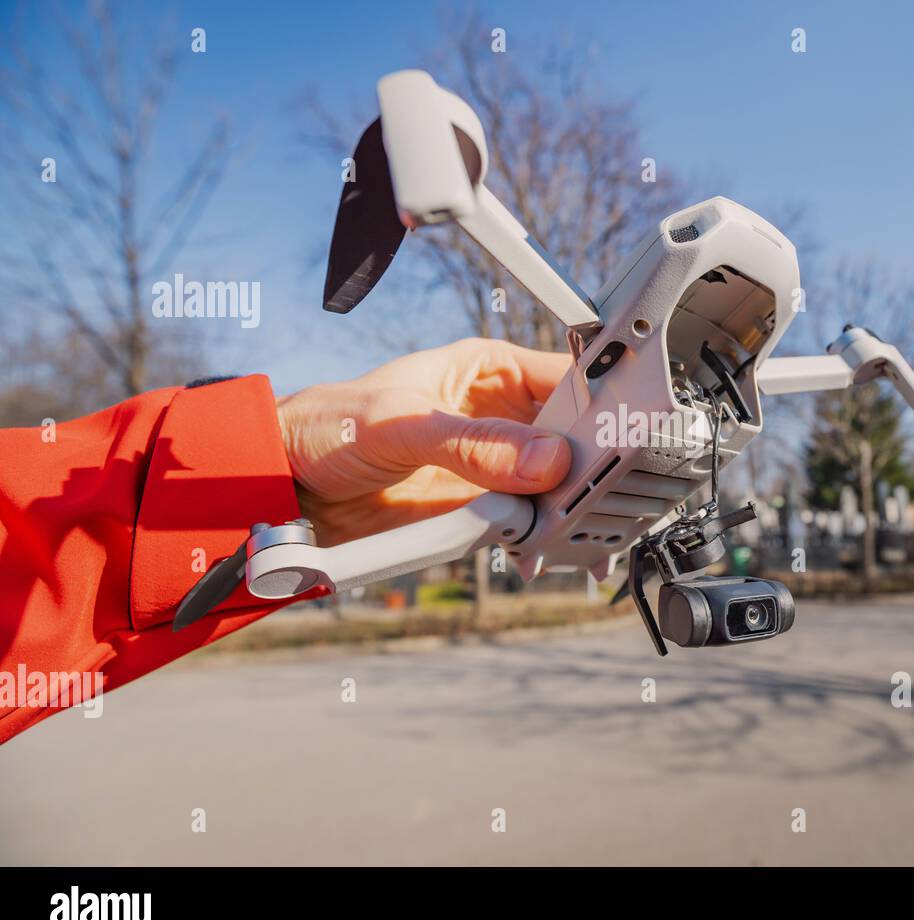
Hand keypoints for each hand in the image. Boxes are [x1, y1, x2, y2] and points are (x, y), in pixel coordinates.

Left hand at [276, 338, 572, 545]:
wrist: (288, 490)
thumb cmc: (330, 427)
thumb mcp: (400, 426)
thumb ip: (471, 443)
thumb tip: (543, 460)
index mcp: (491, 371)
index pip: (569, 379)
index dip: (600, 405)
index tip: (619, 436)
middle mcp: (504, 418)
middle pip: (576, 438)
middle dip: (591, 465)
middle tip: (599, 490)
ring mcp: (498, 467)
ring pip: (560, 485)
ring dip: (572, 506)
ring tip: (580, 524)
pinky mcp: (486, 511)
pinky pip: (532, 524)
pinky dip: (547, 537)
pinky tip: (552, 546)